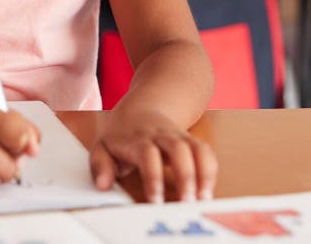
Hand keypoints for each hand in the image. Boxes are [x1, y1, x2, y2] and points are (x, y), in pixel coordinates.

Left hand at [89, 109, 216, 202]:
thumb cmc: (121, 134)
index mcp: (137, 139)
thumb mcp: (102, 146)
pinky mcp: (191, 142)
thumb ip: (100, 166)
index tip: (156, 200)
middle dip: (185, 175)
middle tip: (186, 202)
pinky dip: (210, 170)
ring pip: (196, 149)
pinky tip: (207, 191)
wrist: (142, 108)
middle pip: (178, 149)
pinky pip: (206, 152)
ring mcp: (179, 137)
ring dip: (203, 174)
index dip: (153, 177)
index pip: (147, 154)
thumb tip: (102, 185)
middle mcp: (161, 136)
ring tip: (203, 199)